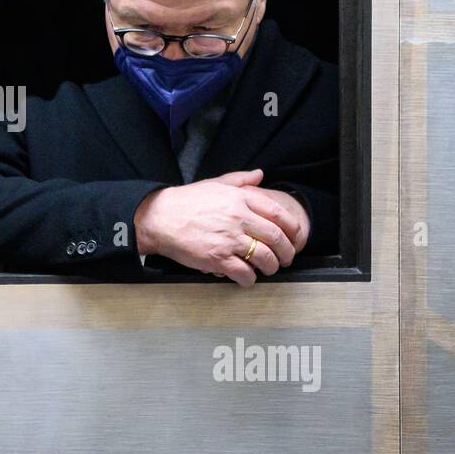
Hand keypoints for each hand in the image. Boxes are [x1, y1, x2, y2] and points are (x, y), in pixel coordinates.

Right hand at [132, 169, 304, 286]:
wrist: (159, 217)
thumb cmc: (186, 201)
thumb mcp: (214, 183)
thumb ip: (240, 179)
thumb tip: (260, 174)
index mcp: (240, 198)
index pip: (278, 213)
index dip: (292, 228)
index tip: (295, 237)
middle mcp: (238, 218)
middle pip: (276, 238)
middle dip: (286, 252)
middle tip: (285, 258)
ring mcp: (228, 239)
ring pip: (264, 258)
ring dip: (271, 267)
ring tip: (268, 269)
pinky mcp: (217, 258)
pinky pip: (244, 273)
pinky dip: (250, 279)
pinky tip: (247, 278)